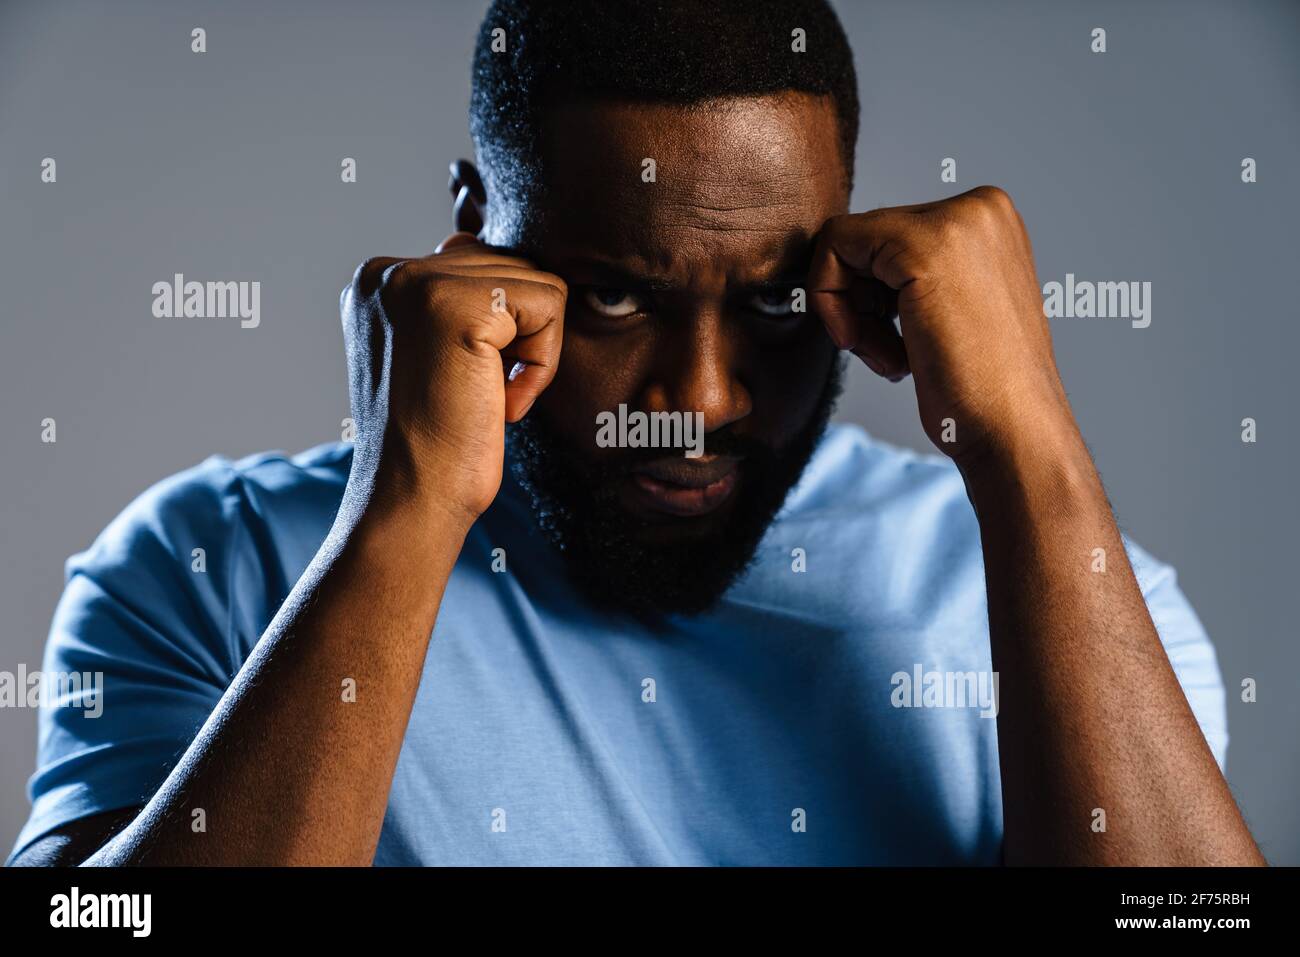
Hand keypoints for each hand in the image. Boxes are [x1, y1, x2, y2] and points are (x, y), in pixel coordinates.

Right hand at [340, 233, 566, 522]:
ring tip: (486, 398)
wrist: (413, 501)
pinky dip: (542, 362)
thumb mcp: (433, 353)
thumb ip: (453, 297)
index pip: (478, 261)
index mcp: (378, 281)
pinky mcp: (457, 307)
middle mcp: (389, 272)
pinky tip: (501, 403)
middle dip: (516, 338)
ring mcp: (418, 283)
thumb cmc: (434, 442)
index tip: (460, 384)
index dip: (496, 330)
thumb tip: (477, 242)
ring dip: (531, 351)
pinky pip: (550, 304)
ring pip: (536, 282)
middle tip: (476, 397)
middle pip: (511, 266)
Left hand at [808, 186, 1079, 470]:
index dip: (872, 296)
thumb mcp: (954, 308)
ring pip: (844, 243)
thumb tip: (854, 263)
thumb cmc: (982, 390)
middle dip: (861, 305)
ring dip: (853, 313)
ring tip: (895, 359)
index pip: (889, 237)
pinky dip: (831, 304)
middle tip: (891, 357)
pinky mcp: (921, 245)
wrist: (1015, 431)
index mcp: (989, 219)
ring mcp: (954, 219)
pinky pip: (834, 247)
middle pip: (865, 239)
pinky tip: (876, 351)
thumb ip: (917, 274)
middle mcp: (979, 206)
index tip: (893, 343)